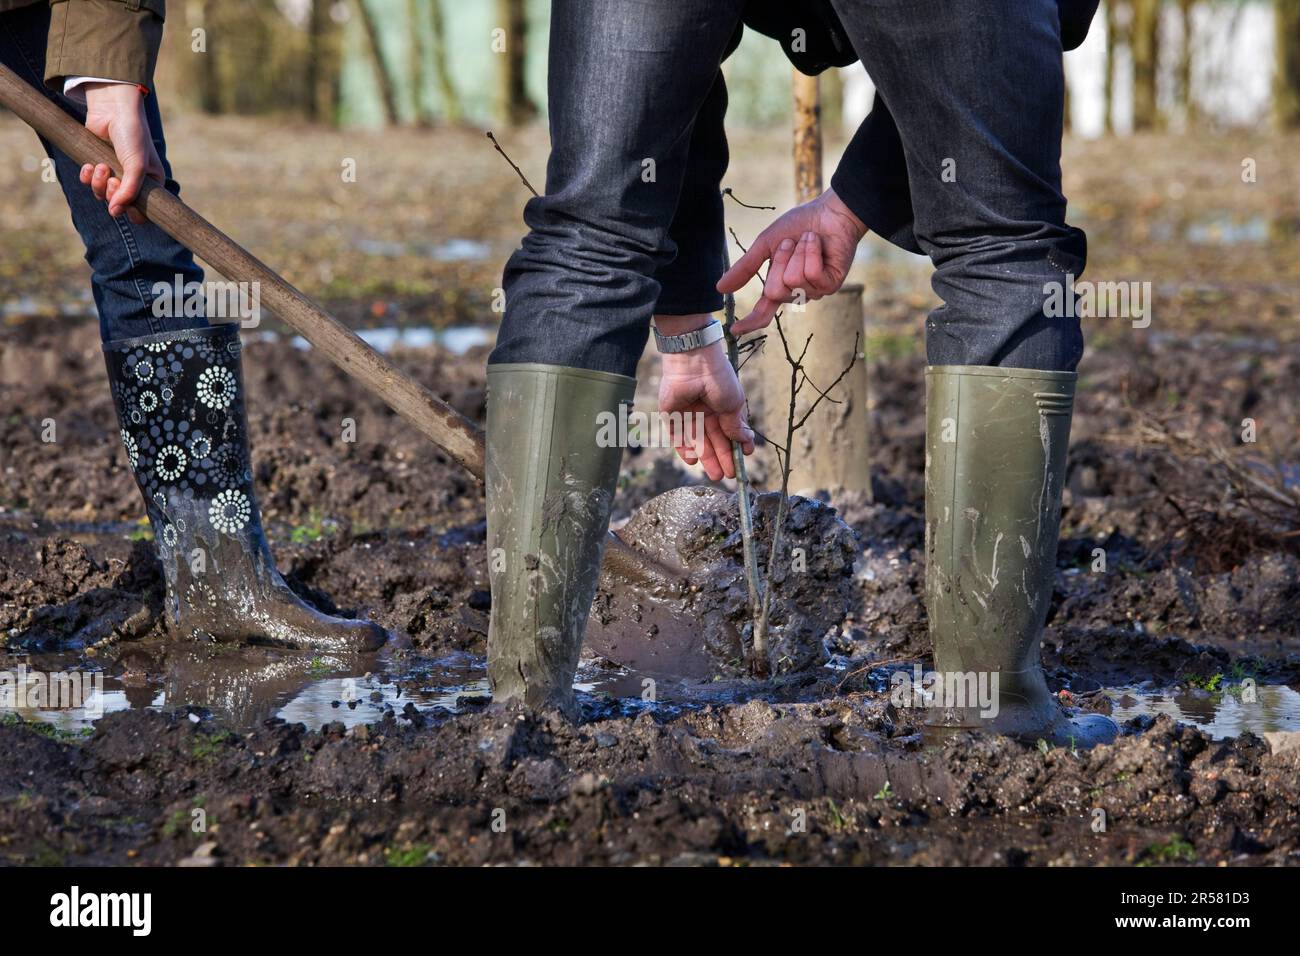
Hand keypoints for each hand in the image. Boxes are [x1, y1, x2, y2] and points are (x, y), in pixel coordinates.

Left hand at [79, 82, 163, 222]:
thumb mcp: (136, 166)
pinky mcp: (96, 164)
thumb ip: (128, 192)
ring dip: (98, 183)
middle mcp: (134, 180)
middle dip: (113, 194)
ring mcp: (115, 173)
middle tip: (113, 180)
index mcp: (151, 182)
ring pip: (102, 194)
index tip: (125, 203)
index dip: (131, 211)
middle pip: (120, 204)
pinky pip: (88, 182)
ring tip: (101, 168)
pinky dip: (86, 176)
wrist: (112, 108)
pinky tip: (88, 165)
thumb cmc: (133, 135)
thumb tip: (114, 212)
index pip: (143, 211)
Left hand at [656, 316, 754, 481]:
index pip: (730, 431)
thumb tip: (746, 441)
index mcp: (722, 407)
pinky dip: (684, 449)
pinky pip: (677, 436)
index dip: (737, 446)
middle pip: (714, 440)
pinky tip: (692, 461)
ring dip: (706, 458)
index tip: (744, 459)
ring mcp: (688, 414)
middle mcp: (705, 412)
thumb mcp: (733, 404)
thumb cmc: (718, 378)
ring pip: (697, 442)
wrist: (694, 362)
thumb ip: (735, 425)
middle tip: (728, 475)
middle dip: (721, 458)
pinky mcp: (671, 415)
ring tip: (714, 474)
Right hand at [716, 187, 866, 334]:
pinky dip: (812, 252)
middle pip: (774, 291)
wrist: (829, 212)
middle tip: (790, 242)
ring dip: (798, 253)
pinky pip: (812, 273)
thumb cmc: (799, 225)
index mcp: (779, 285)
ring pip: (794, 281)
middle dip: (780, 261)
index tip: (735, 330)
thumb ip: (746, 267)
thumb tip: (720, 288)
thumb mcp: (766, 245)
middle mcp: (796, 293)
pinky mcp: (831, 284)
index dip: (750, 322)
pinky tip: (817, 242)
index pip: (763, 311)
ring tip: (808, 240)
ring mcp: (815, 291)